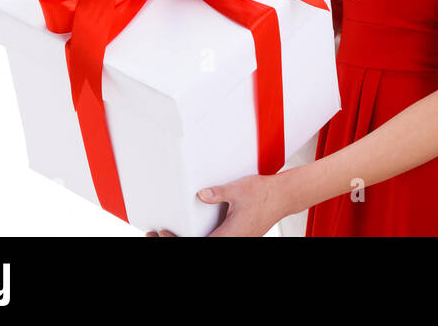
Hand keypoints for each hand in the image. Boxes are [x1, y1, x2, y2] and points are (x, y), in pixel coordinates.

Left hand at [145, 171, 291, 237]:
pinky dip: (196, 237)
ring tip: (163, 234)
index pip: (196, 244)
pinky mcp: (234, 236)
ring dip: (183, 240)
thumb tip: (200, 194)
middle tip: (153, 234)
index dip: (175, 241)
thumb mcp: (239, 189)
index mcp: (230, 236)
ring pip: (204, 245)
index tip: (162, 232)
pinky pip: (212, 240)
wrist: (285, 196)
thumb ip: (218, 193)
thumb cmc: (265, 194)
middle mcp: (231, 242)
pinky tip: (186, 231)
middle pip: (197, 246)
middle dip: (173, 242)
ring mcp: (233, 241)